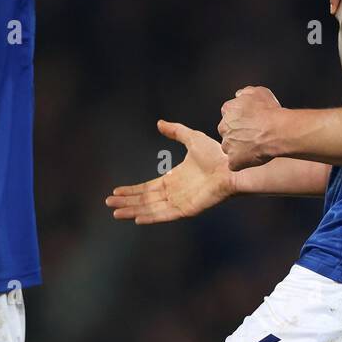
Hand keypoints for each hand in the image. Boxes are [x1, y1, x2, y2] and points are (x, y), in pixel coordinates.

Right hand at [106, 120, 234, 222]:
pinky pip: (165, 215)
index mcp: (174, 179)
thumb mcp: (191, 138)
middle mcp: (175, 192)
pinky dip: (150, 217)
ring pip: (151, 208)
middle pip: (145, 199)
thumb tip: (159, 123)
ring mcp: (180, 202)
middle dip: (127, 201)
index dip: (131, 190)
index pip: (148, 187)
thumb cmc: (216, 153)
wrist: (232, 165)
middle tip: (109, 203)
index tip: (116, 191)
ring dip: (133, 210)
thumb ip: (175, 131)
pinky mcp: (187, 209)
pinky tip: (136, 218)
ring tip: (116, 212)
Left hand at [218, 86, 284, 171]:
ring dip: (238, 148)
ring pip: (229, 147)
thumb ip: (245, 92)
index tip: (248, 121)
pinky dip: (242, 162)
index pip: (228, 114)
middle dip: (236, 133)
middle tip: (251, 134)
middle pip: (226, 131)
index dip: (239, 118)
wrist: (276, 130)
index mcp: (228, 110)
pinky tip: (253, 158)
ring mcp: (228, 145)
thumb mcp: (259, 92)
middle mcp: (224, 127)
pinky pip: (235, 163)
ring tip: (254, 147)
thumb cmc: (269, 111)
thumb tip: (239, 95)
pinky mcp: (233, 160)